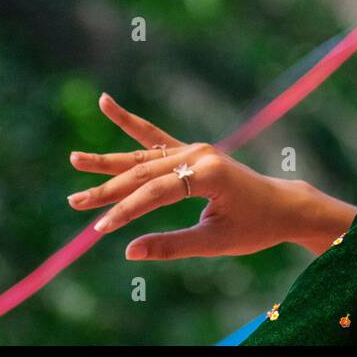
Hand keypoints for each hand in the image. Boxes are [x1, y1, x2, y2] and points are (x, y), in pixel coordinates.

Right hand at [68, 93, 349, 260]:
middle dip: (107, 190)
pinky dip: (130, 124)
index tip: (101, 229)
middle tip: (74, 203)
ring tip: (74, 160)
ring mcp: (194, 148)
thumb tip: (129, 252)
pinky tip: (107, 103)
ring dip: (108, 161)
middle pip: (143, 172)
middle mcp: (199, 154)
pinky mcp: (191, 151)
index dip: (127, 211)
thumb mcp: (215, 242)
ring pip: (143, 154)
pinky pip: (154, 138)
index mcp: (209, 173)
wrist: (282, 205)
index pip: (156, 192)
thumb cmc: (254, 226)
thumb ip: (172, 245)